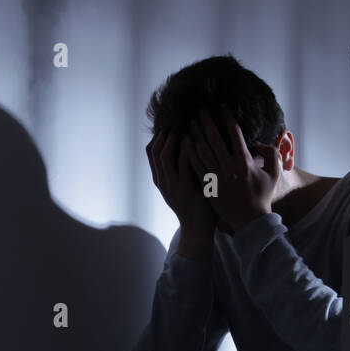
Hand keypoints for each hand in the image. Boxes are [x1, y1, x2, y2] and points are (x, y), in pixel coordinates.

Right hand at [146, 129, 216, 257]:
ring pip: (164, 156)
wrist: (198, 230)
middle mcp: (162, 182)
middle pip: (154, 151)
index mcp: (160, 180)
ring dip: (172, 139)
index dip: (158, 136)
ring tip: (182, 125)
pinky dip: (184, 151)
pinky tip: (192, 139)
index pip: (151, 152)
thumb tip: (186, 147)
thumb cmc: (195, 207)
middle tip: (176, 119)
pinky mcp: (183, 190)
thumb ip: (182, 169)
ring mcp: (171, 186)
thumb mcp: (184, 186)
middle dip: (164, 133)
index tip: (169, 123)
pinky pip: (181, 166)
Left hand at [188, 104, 281, 232]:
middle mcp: (229, 168)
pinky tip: (185, 143)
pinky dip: (190, 153)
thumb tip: (258, 142)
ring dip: (195, 135)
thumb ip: (270, 154)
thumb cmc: (263, 196)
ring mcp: (217, 178)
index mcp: (245, 163)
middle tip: (199, 109)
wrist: (250, 221)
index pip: (235, 134)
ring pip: (203, 152)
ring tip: (189, 123)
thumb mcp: (274, 174)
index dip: (228, 118)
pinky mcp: (208, 187)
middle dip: (206, 122)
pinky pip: (196, 167)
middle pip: (215, 139)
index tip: (222, 106)